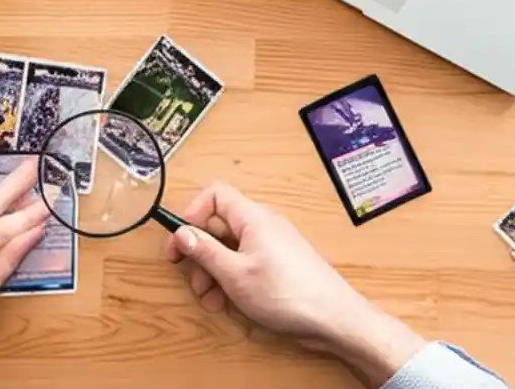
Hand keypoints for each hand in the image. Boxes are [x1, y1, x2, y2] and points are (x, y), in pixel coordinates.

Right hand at [165, 182, 425, 387]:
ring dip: (215, 272)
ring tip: (213, 300)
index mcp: (253, 218)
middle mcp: (263, 225)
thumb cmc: (286, 294)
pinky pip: (246, 262)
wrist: (334, 319)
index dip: (192, 214)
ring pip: (231, 249)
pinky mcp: (280, 264)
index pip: (215, 195)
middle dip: (201, 254)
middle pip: (220, 226)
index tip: (180, 243)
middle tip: (196, 282)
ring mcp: (273, 245)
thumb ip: (204, 251)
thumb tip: (181, 232)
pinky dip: (233, 279)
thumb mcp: (234, 274)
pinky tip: (230, 303)